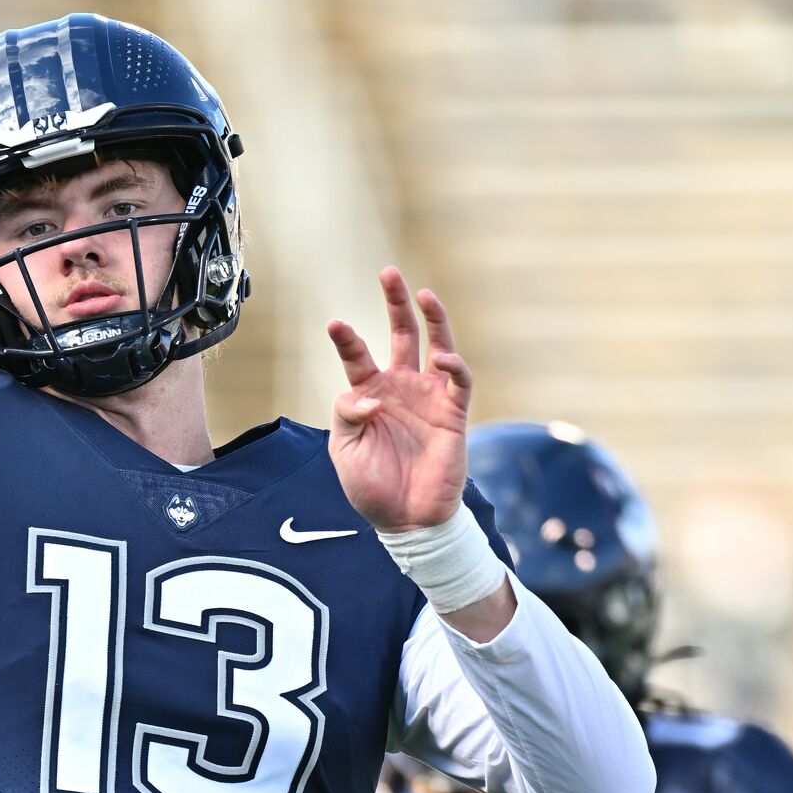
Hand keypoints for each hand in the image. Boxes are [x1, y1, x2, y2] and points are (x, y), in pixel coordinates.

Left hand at [326, 268, 471, 532]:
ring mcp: (428, 398)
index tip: (334, 323)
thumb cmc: (371, 486)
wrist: (405, 520)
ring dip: (433, 319)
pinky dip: (454, 365)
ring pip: (436, 346)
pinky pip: (459, 382)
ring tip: (424, 294)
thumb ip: (347, 416)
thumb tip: (368, 396)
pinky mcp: (453, 414)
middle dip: (396, 304)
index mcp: (368, 395)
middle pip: (401, 335)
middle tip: (389, 272)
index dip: (347, 339)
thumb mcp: (344, 451)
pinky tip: (443, 356)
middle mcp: (400, 388)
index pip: (358, 356)